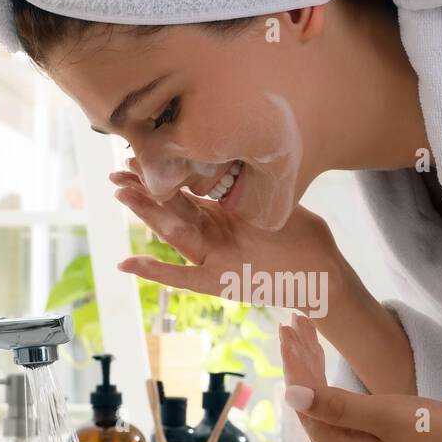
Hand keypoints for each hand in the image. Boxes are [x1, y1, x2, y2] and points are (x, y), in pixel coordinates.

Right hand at [111, 164, 341, 313]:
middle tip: (117, 171)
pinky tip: (127, 265)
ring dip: (146, 214)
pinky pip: (182, 277)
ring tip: (120, 194)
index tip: (138, 159)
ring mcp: (215, 257)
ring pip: (173, 233)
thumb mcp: (275, 207)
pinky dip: (155, 271)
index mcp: (224, 217)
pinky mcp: (221, 281)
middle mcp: (214, 237)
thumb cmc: (305, 239)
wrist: (324, 274)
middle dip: (144, 190)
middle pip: (172, 209)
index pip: (185, 193)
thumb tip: (243, 164)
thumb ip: (250, 192)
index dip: (162, 177)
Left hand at [278, 313, 441, 441]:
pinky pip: (338, 413)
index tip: (289, 327)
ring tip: (306, 334)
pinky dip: (329, 386)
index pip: (303, 400)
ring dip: (313, 371)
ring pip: (322, 406)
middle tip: (294, 322)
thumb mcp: (385, 415)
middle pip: (308, 403)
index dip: (294, 363)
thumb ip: (337, 406)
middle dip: (300, 362)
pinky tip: (326, 368)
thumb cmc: (438, 434)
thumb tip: (291, 396)